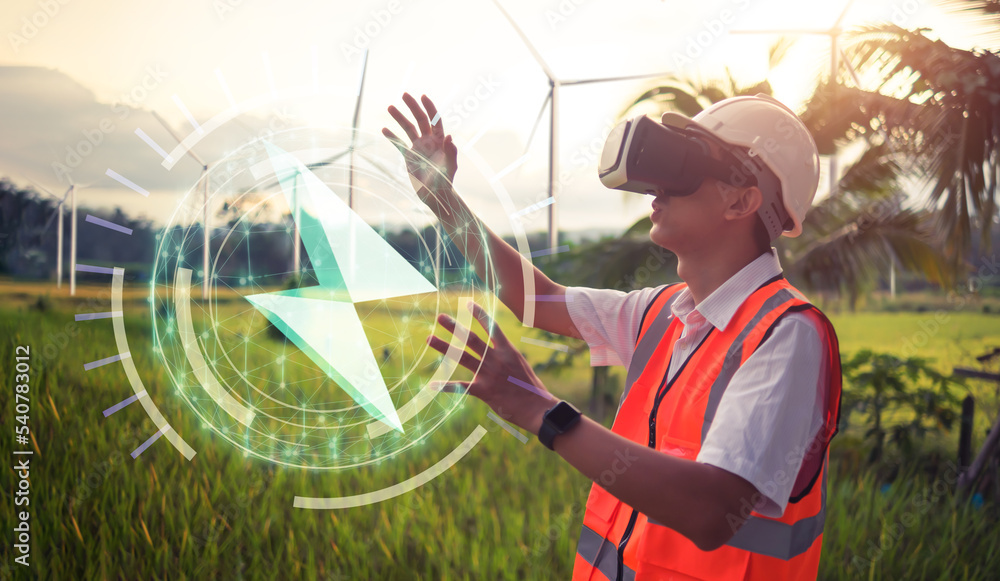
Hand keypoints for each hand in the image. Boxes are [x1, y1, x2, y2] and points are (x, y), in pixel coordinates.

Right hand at [383, 93, 457, 201]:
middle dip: (413, 107)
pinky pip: (399, 144)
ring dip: (399, 118)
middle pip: (420, 119)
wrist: (436, 194)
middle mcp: (428, 141)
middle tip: (403, 95)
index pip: (434, 120)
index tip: (422, 96)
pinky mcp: (409, 156)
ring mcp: (418, 148)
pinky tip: (384, 129)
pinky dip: (392, 137)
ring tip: (390, 107)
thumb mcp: (450, 166)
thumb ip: (450, 151)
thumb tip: (450, 137)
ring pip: (408, 128)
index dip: (430, 108)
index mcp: (439, 140)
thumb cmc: (446, 180)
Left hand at [426, 300, 557, 434]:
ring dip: (444, 347)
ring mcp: (488, 374)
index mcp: (507, 350)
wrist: (537, 407)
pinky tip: (433, 385)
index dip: (479, 314)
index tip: (467, 304)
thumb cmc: (531, 387)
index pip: (492, 327)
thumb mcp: (520, 364)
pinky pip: (461, 387)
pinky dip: (446, 386)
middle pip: (471, 339)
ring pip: (462, 357)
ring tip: (430, 338)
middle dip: (454, 327)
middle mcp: (496, 359)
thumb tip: (498, 348)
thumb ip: (506, 355)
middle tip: (440, 317)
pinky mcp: (483, 391)